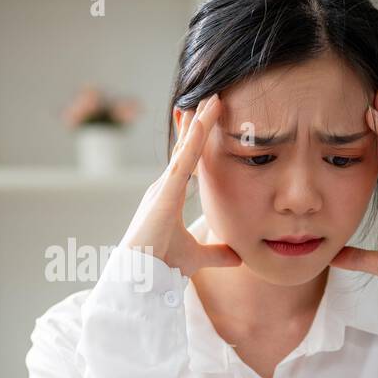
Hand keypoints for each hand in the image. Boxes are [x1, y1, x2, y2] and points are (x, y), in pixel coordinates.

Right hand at [119, 93, 241, 277]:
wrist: (141, 279)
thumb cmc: (161, 267)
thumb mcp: (196, 256)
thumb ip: (215, 253)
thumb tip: (237, 255)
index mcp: (168, 197)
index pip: (186, 161)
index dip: (196, 140)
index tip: (206, 119)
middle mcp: (163, 187)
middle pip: (184, 147)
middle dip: (197, 122)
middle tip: (211, 97)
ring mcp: (162, 188)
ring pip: (185, 147)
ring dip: (199, 122)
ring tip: (213, 98)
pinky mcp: (164, 193)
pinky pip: (182, 160)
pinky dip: (193, 140)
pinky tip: (202, 121)